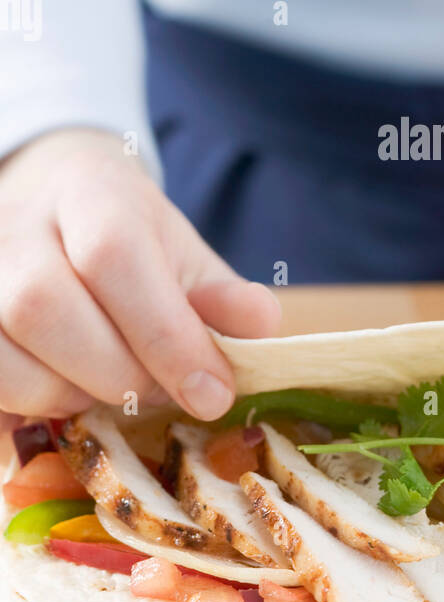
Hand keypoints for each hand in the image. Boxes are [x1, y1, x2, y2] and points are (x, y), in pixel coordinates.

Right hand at [0, 129, 280, 429]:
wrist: (57, 201)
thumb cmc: (130, 237)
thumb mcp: (185, 253)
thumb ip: (221, 294)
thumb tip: (261, 327)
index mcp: (89, 193)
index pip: (113, 256)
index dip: (165, 334)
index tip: (212, 391)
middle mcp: (16, 226)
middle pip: (46, 308)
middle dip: (120, 374)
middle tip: (163, 395)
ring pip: (4, 356)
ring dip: (69, 396)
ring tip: (113, 392)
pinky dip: (28, 408)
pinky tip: (67, 398)